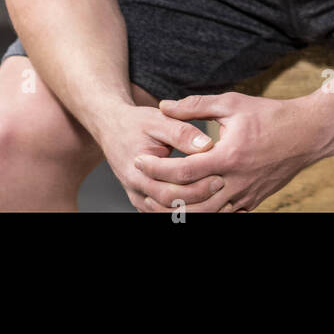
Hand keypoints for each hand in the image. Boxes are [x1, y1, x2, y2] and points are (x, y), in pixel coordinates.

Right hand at [101, 104, 228, 213]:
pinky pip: (163, 212)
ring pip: (166, 213)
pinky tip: (204, 202)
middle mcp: (135, 188)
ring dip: (192, 208)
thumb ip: (182, 132)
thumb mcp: (159, 120)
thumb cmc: (136, 122)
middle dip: (199, 198)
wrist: (112, 127)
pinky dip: (183, 209)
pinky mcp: (143, 200)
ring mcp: (138, 197)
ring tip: (218, 198)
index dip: (197, 186)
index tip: (220, 175)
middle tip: (221, 186)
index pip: (170, 190)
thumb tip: (207, 145)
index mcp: (138, 169)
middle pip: (170, 205)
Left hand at [135, 92, 322, 212]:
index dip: (156, 168)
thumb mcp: (232, 103)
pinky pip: (224, 217)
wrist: (308, 133)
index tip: (138, 160)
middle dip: (162, 196)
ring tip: (160, 200)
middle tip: (143, 185)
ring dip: (181, 212)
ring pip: (206, 216)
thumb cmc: (270, 115)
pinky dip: (205, 215)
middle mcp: (236, 181)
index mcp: (228, 156)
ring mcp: (246, 196)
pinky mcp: (253, 202)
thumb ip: (195, 105)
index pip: (182, 170)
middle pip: (190, 203)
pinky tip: (190, 207)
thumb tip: (164, 106)